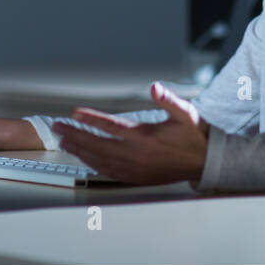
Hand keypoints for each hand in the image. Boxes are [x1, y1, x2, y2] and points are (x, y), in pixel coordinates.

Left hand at [52, 82, 210, 185]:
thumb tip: (155, 87)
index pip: (111, 127)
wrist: (206, 162)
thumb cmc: (195, 136)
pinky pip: (109, 172)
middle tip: (58, 128)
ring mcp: (135, 168)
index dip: (90, 119)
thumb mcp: (185, 113)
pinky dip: (93, 164)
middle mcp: (137, 155)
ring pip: (100, 160)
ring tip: (64, 142)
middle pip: (98, 145)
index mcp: (146, 137)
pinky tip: (84, 159)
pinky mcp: (137, 177)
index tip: (75, 113)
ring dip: (80, 150)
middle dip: (75, 135)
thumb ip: (168, 100)